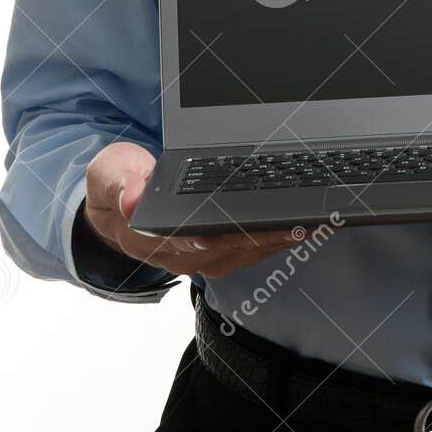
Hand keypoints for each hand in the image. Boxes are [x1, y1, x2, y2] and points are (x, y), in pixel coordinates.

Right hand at [83, 141, 311, 278]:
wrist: (117, 205)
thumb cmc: (117, 188)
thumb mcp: (108, 176)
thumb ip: (119, 185)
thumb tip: (132, 199)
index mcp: (158, 237)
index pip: (202, 239)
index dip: (237, 233)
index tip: (269, 225)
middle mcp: (188, 253)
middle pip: (240, 246)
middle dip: (277, 233)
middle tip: (313, 216)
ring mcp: (208, 256)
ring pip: (255, 249)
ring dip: (288, 235)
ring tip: (323, 217)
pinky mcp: (224, 251)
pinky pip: (258, 245)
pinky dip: (285, 234)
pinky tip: (310, 221)